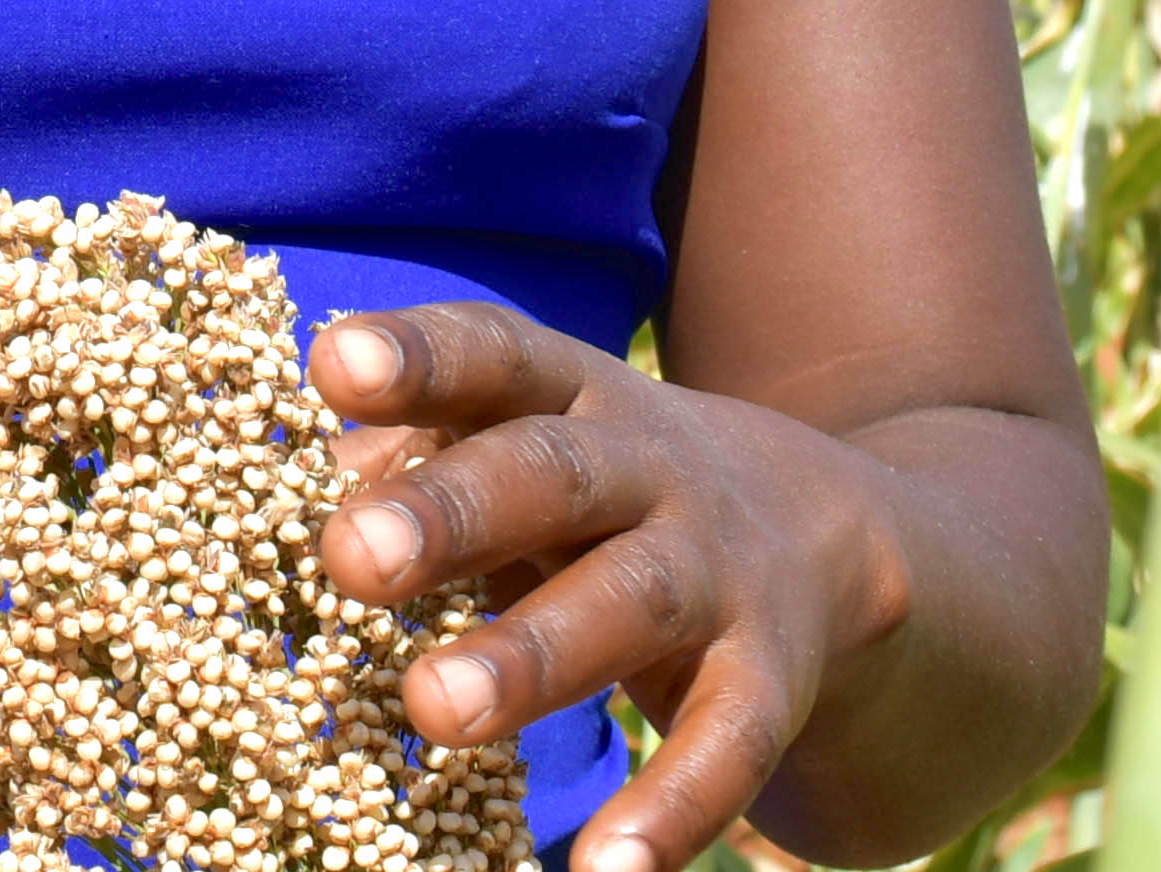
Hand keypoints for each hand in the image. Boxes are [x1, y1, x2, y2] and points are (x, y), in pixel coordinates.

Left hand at [311, 299, 919, 871]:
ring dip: (531, 656)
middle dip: (450, 511)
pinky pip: (728, 741)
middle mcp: (651, 466)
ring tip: (431, 710)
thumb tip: (331, 472)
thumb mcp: (532, 440)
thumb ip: (428, 449)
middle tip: (349, 556)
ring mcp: (719, 570)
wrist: (829, 531)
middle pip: (552, 473)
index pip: (494, 354)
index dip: (418, 356)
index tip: (334, 363)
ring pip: (630, 601)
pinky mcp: (772, 675)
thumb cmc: (602, 488)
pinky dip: (672, 807)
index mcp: (572, 391)